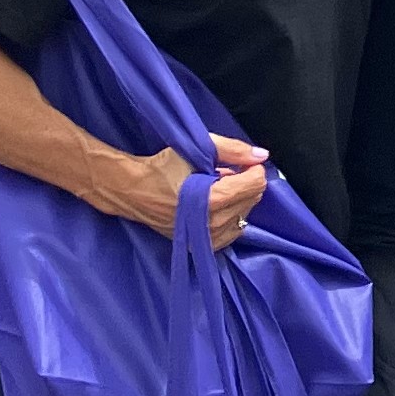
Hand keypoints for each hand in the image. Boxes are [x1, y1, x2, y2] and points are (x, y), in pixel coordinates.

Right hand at [106, 135, 266, 246]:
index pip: (254, 185)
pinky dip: (232, 217)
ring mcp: (206, 238)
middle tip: (225, 173)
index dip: (253, 169)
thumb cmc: (162, 168)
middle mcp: (211, 224)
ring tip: (219, 188)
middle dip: (245, 183)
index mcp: (211, 200)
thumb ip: (232, 150)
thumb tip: (262, 155)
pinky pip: (232, 232)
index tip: (242, 162)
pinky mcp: (201, 246)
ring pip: (244, 215)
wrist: (132, 191)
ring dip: (239, 199)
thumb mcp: (196, 150)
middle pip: (252, 199)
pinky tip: (219, 205)